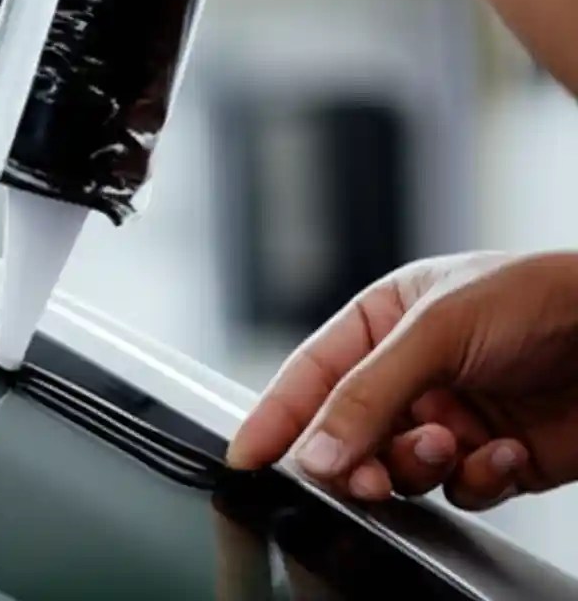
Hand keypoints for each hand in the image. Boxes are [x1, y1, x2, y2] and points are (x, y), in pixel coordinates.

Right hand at [226, 251, 577, 509]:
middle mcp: (409, 372)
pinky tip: (504, 451)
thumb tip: (315, 451)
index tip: (247, 456)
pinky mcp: (493, 456)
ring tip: (449, 443)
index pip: (310, 374)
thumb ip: (367, 394)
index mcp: (383, 321)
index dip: (274, 416)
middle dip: (355, 457)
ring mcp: (449, 415)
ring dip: (417, 466)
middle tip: (362, 475)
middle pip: (348, 434)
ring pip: (398, 468)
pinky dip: (479, 479)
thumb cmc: (541, 298)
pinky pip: (460, 489)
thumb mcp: (437, 329)